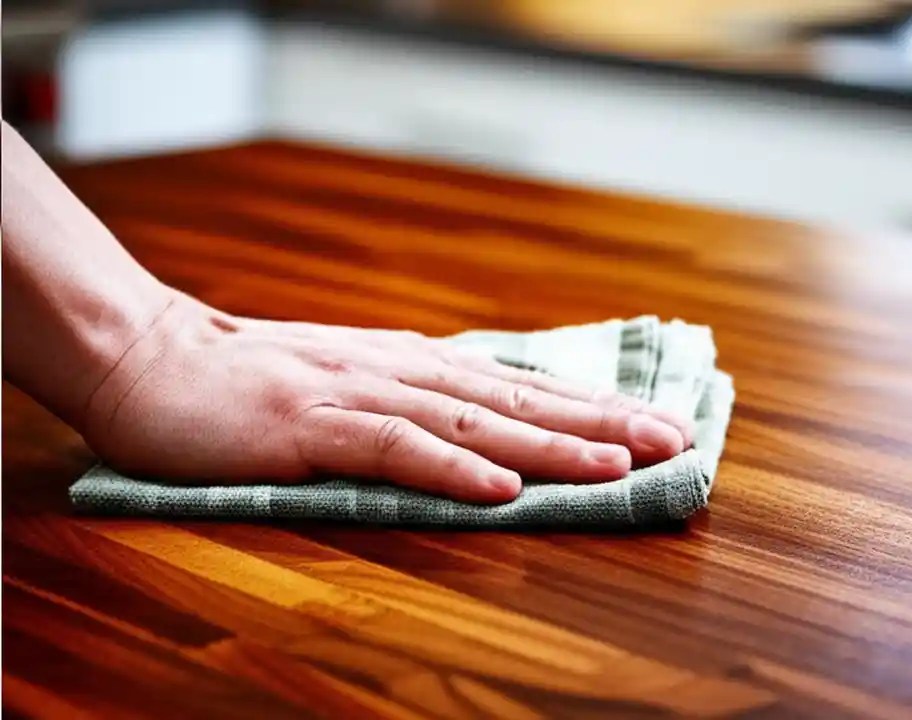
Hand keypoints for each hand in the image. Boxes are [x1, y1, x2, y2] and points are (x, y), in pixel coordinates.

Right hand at [78, 291, 693, 503]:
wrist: (152, 358)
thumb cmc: (254, 381)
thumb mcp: (354, 384)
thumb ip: (418, 403)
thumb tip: (490, 430)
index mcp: (417, 365)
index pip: (524, 388)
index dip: (596, 408)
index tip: (660, 426)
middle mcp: (404, 372)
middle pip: (520, 399)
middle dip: (602, 421)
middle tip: (674, 440)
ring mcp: (359, 394)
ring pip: (473, 421)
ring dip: (548, 444)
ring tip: (616, 464)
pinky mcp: (311, 424)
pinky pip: (392, 448)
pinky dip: (449, 468)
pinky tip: (501, 488)